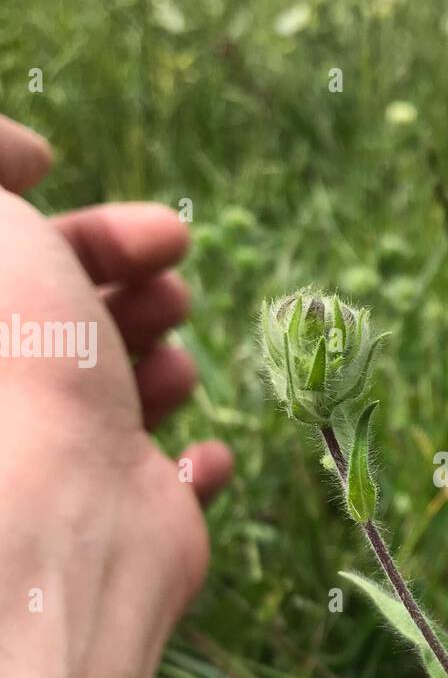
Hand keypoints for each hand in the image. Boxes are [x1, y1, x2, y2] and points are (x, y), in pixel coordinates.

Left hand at [0, 114, 232, 677]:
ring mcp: (60, 469)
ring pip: (120, 389)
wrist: (65, 522)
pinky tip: (198, 451)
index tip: (56, 165)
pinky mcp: (124, 522)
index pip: (1, 257)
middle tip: (168, 244)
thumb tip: (23, 156)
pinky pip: (169, 481)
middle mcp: (10, 407)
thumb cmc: (17, 361)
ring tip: (173, 336)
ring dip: (161, 350)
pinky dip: (195, 460)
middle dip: (118, 262)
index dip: (19, 195)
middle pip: (61, 312)